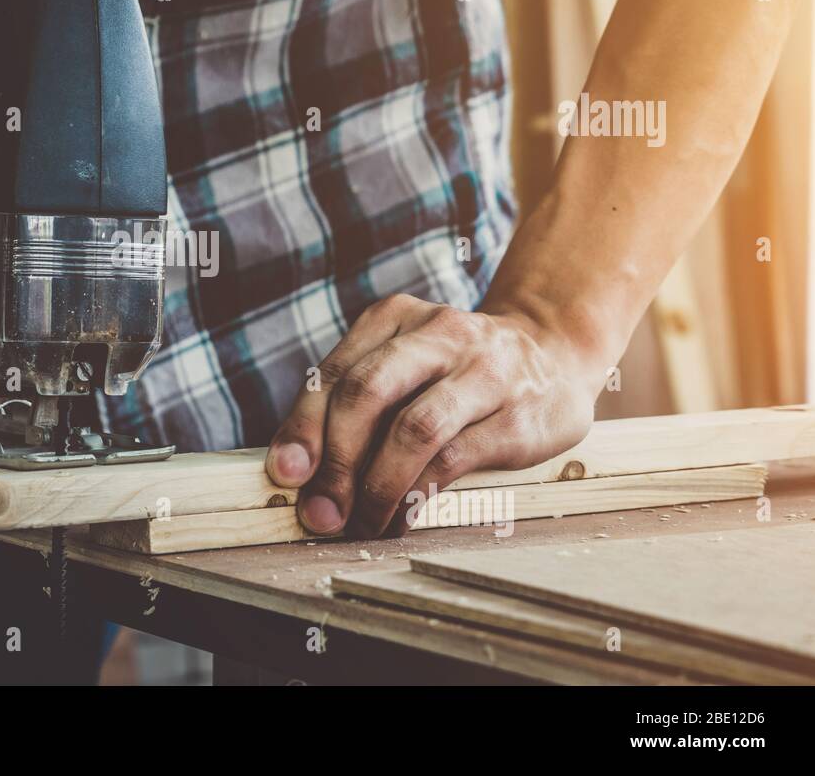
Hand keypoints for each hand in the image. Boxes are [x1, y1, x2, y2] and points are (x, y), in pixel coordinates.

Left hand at [264, 294, 603, 537]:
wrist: (556, 352)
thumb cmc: (456, 371)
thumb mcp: (403, 365)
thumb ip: (352, 405)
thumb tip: (296, 472)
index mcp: (394, 317)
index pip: (335, 373)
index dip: (303, 429)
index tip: (285, 476)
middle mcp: (439, 334)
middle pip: (367, 393)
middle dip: (336, 462)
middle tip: (322, 513)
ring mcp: (484, 370)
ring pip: (413, 428)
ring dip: (377, 487)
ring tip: (361, 524)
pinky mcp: (519, 414)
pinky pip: (456, 457)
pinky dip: (418, 494)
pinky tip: (401, 518)